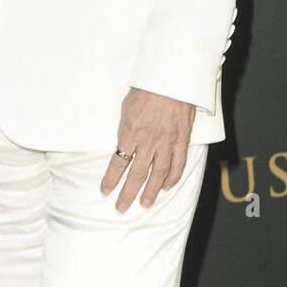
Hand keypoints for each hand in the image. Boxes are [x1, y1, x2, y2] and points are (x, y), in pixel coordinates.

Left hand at [100, 87, 194, 212]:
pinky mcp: (181, 139)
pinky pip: (177, 164)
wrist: (171, 77)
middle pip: (136, 174)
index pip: (118, 162)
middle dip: (128, 193)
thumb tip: (122, 144)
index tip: (105, 190)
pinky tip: (166, 186)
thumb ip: (124, 128)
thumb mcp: (126, 107)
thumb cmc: (145, 88)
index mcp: (130, 132)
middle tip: (121, 208)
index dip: (111, 179)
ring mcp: (166, 142)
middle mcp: (148, 141)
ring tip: (145, 204)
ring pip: (158, 174)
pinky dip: (172, 178)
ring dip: (150, 191)